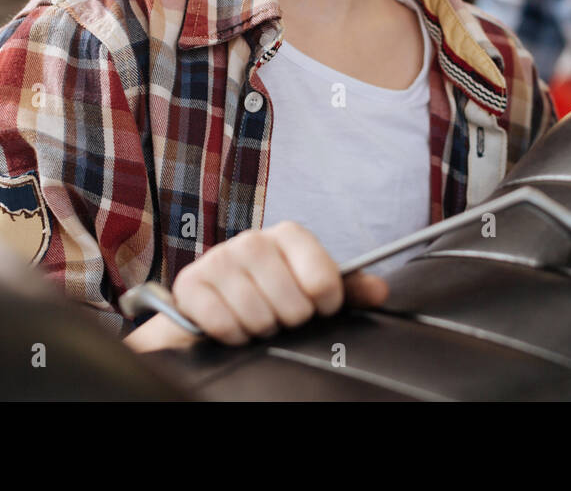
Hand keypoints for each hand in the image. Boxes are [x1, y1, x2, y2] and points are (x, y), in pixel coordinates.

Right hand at [124, 222, 387, 349]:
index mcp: (289, 235)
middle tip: (282, 317)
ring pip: (257, 314)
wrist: (213, 302)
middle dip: (290, 320)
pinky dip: (232, 334)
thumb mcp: (313, 288)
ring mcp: (219, 259)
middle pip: (291, 302)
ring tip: (258, 322)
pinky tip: (233, 327)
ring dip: (261, 329)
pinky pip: (221, 322)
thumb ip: (349, 289)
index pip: (322, 276)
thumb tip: (380, 291)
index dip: (326, 302)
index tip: (321, 309)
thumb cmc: (272, 292)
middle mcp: (253, 240)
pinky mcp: (190, 284)